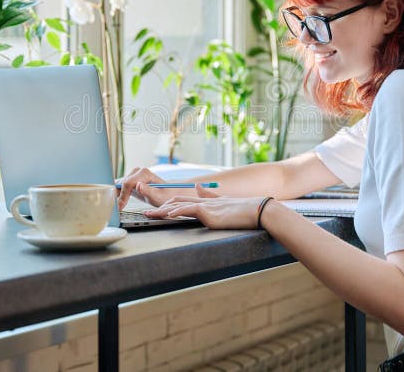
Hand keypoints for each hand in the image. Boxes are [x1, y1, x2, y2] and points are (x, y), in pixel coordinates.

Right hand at [115, 167, 195, 209]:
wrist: (170, 194)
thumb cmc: (167, 196)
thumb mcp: (159, 196)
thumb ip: (148, 191)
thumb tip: (138, 185)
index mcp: (145, 173)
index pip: (128, 183)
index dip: (123, 195)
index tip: (121, 207)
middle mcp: (138, 171)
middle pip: (122, 183)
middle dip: (118, 196)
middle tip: (115, 209)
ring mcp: (134, 175)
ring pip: (119, 185)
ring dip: (116, 195)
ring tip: (115, 208)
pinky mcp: (132, 181)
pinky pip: (121, 187)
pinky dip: (118, 195)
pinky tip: (117, 203)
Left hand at [144, 184, 267, 229]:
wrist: (258, 211)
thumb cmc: (245, 211)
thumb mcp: (224, 203)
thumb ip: (209, 195)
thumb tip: (197, 187)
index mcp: (206, 202)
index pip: (181, 201)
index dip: (167, 204)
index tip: (155, 209)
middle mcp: (203, 202)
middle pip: (175, 201)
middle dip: (159, 208)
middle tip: (145, 213)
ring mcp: (206, 207)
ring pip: (178, 205)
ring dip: (162, 211)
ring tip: (148, 215)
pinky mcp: (209, 213)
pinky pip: (189, 210)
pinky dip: (176, 212)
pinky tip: (167, 215)